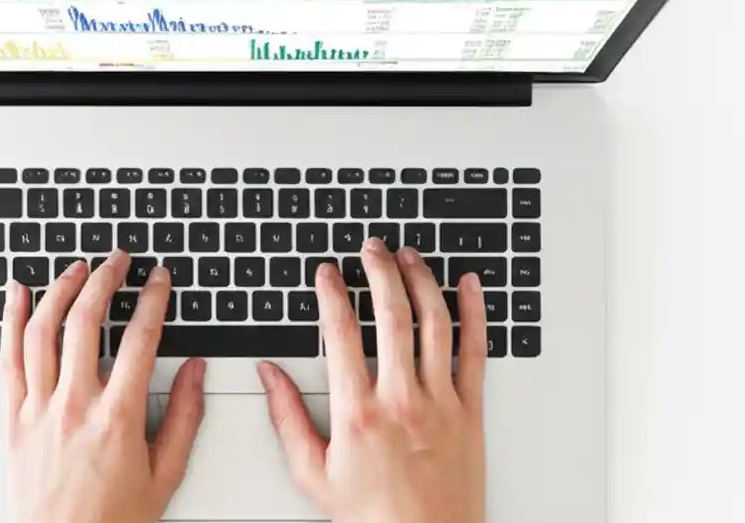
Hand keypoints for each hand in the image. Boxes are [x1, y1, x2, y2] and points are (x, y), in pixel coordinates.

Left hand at [1, 251, 205, 522]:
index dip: (152, 300)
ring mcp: (39, 410)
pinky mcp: (13, 419)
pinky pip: (8, 359)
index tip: (158, 279)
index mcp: (117, 418)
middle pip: (86, 322)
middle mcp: (74, 406)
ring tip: (76, 268)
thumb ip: (185, 419)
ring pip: (43, 331)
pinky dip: (11, 320)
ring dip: (60, 290)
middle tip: (118, 260)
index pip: (141, 340)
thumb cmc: (110, 522)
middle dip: (104, 279)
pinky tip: (17, 295)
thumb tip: (196, 373)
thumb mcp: (164, 475)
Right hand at [258, 238, 486, 522]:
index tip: (328, 273)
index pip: (342, 332)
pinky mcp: (470, 411)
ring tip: (410, 256)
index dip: (332, 293)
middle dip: (379, 270)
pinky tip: (469, 286)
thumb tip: (269, 375)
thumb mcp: (313, 473)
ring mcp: (440, 402)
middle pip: (391, 315)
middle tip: (371, 248)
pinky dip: (475, 313)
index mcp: (358, 412)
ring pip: (434, 323)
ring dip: (421, 280)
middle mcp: (401, 399)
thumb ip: (286, 418)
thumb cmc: (373, 517)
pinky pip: (475, 351)